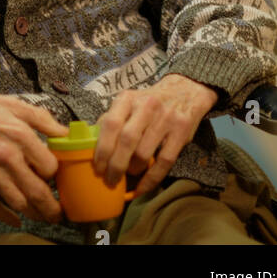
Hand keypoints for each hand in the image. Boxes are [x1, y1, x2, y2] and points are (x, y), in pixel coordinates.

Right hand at [0, 90, 69, 227]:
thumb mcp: (13, 104)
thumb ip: (42, 119)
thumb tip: (65, 133)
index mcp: (19, 135)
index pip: (49, 167)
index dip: (54, 174)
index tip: (53, 177)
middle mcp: (6, 157)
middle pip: (38, 193)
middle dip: (52, 208)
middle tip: (57, 213)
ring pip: (20, 204)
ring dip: (34, 214)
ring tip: (41, 215)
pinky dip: (8, 218)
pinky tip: (16, 218)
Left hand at [92, 74, 218, 197]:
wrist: (185, 90)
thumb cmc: (149, 102)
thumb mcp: (129, 102)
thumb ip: (112, 119)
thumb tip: (91, 143)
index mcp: (128, 98)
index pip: (110, 124)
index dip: (102, 149)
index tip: (98, 167)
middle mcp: (147, 106)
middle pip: (127, 141)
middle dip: (116, 165)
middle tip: (110, 179)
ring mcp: (166, 118)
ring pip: (144, 153)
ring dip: (133, 170)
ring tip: (128, 174)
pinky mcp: (181, 131)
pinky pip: (164, 162)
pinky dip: (151, 179)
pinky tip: (142, 187)